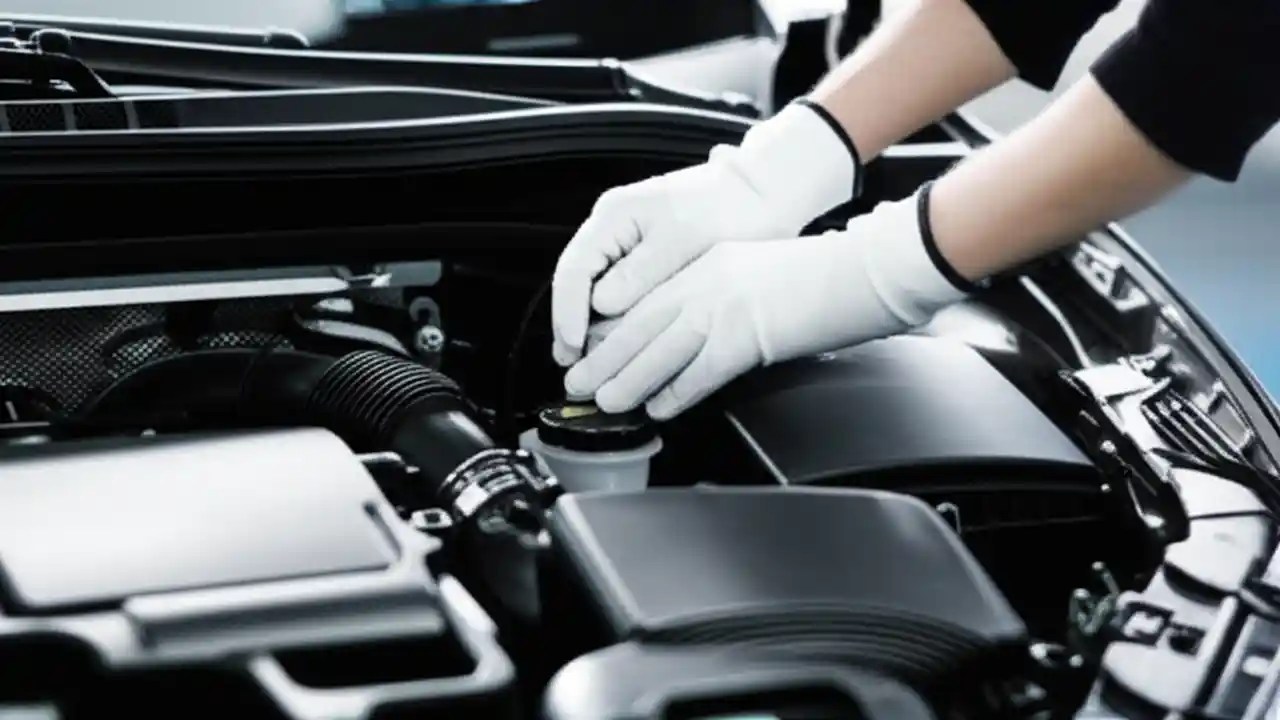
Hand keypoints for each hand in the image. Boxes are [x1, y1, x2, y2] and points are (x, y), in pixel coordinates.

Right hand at [551, 101, 859, 366]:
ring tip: (589, 361)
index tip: (572, 345)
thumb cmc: (729, 210)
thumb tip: (601, 306)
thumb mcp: (681, 243)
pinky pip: (619, 290)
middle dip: (571, 323)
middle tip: (571, 364)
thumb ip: (639, 274)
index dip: (567, 311)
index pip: (574, 269)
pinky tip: (617, 343)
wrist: (763, 194)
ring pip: (595, 289)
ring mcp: (628, 241)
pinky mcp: (646, 255)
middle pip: (578, 281)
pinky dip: (614, 318)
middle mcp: (613, 226)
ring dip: (590, 325)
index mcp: (615, 215)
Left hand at [563, 186, 973, 418]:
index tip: (590, 346)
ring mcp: (723, 312)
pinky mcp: (743, 341)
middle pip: (641, 325)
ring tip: (605, 401)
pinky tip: (660, 408)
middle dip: (603, 356)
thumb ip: (720, 293)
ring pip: (659, 352)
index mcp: (708, 265)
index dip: (613, 327)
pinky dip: (675, 394)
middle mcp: (707, 285)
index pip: (647, 298)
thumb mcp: (754, 271)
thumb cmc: (816, 274)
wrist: (857, 271)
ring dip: (627, 380)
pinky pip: (699, 374)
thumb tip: (697, 328)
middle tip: (578, 378)